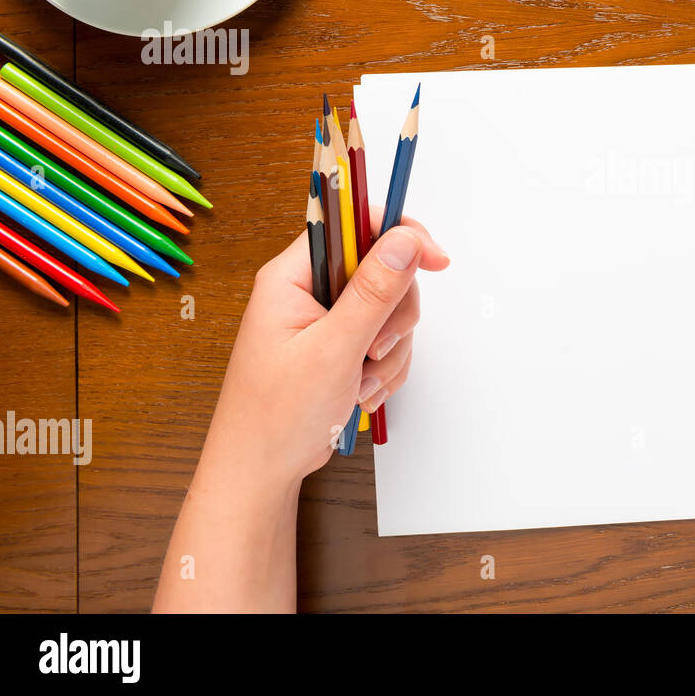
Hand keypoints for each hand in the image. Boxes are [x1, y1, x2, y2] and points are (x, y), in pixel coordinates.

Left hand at [154, 211, 447, 611]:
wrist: (261, 470)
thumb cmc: (275, 416)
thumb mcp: (332, 349)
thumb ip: (373, 291)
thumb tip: (404, 240)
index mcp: (293, 277)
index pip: (354, 225)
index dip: (398, 234)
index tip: (433, 257)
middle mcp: (309, 291)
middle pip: (383, 271)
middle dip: (393, 316)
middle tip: (374, 348)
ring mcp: (326, 320)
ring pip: (390, 311)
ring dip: (388, 351)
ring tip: (359, 381)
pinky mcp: (340, 345)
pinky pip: (386, 341)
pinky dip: (383, 368)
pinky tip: (359, 391)